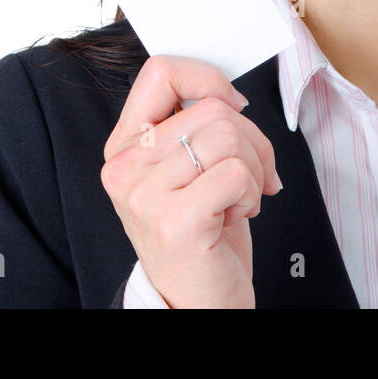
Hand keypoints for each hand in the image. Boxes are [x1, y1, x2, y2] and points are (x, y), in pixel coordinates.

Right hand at [101, 54, 281, 307]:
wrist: (195, 305)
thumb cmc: (200, 236)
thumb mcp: (184, 173)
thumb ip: (191, 127)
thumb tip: (227, 95)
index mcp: (124, 147)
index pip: (160, 73)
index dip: (207, 79)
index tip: (232, 108)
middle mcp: (125, 167)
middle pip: (212, 108)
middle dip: (252, 140)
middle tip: (252, 175)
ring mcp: (145, 194)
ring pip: (229, 137)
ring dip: (253, 169)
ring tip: (239, 199)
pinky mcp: (176, 220)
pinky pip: (237, 173)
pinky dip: (252, 193)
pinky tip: (236, 216)